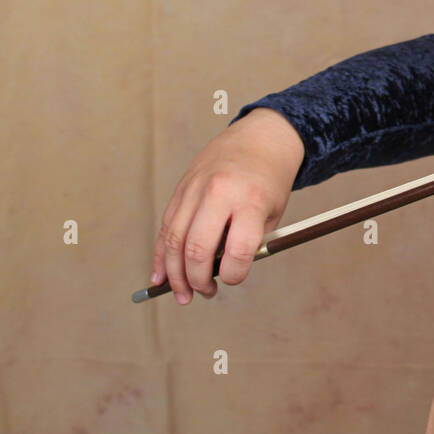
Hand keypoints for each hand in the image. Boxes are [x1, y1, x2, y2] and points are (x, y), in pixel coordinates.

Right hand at [150, 108, 304, 303]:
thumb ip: (249, 243)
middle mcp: (219, 193)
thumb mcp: (273, 213)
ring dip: (175, 274)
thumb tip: (218, 273)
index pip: (237, 251)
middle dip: (197, 280)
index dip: (233, 275)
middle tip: (205, 292)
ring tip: (183, 294)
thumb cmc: (269, 181)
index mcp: (250, 200)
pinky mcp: (181, 189)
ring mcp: (195, 189)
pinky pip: (167, 226)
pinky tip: (161, 276)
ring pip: (175, 240)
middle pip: (197, 248)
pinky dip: (162, 254)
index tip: (232, 279)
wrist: (258, 139)